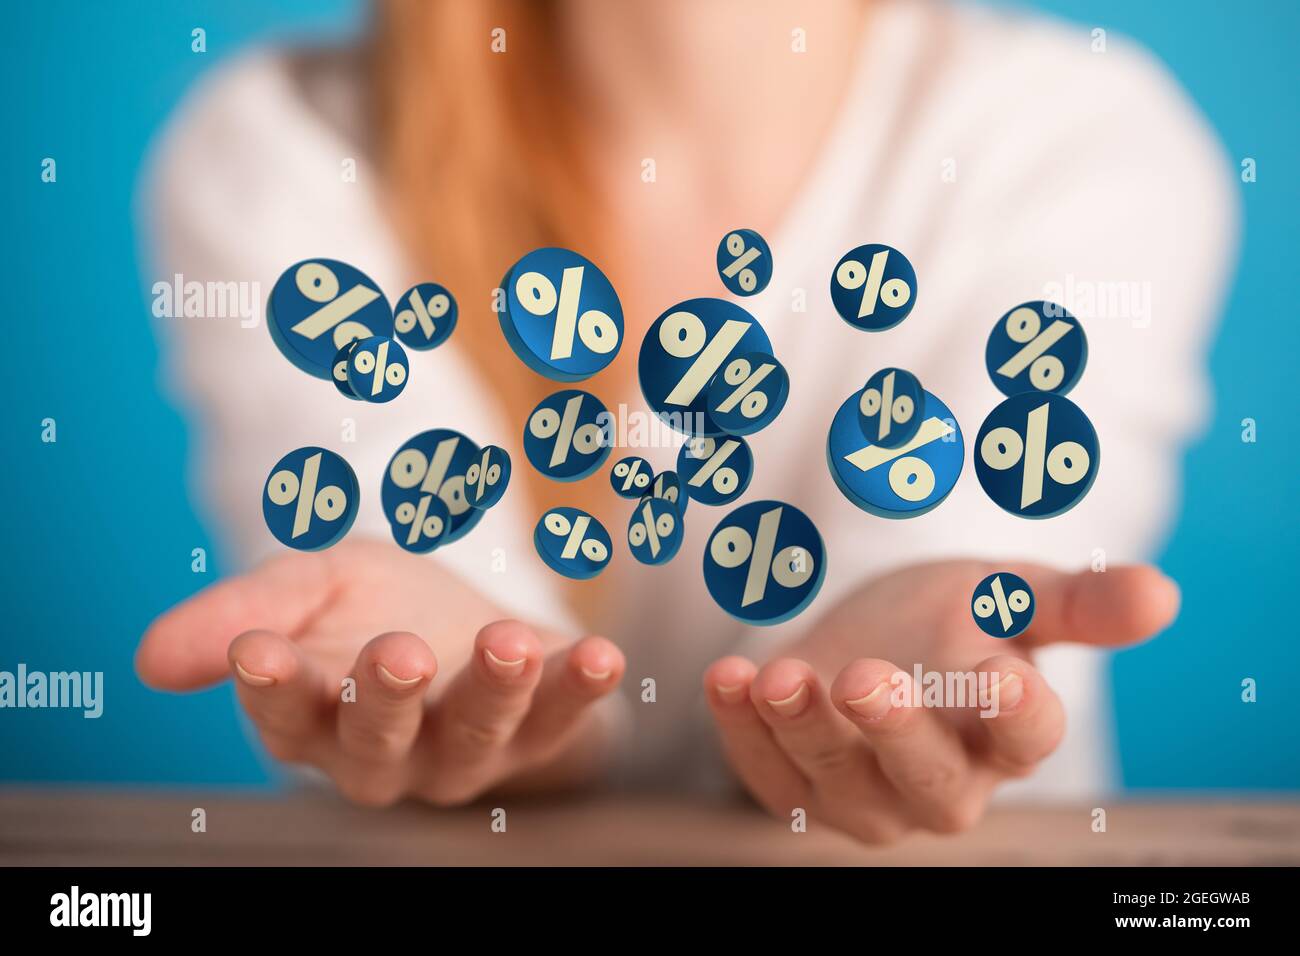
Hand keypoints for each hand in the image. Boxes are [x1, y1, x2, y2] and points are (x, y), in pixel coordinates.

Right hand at [137, 538, 625, 806]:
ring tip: (508, 642)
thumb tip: (148, 658)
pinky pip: (560, 723)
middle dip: (383, 699)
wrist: (472, 629)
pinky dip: (580, 691)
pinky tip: (604, 657)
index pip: (283, 711)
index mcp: (315, 715)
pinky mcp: (536, 736)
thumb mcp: (311, 588)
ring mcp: (464, 752)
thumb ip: (241, 613)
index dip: (271, 686)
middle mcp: (385, 751)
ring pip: (472, 736)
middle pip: (376, 742)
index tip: (258, 650)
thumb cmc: (379, 608)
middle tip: (394, 652)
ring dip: (491, 691)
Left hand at [703, 560, 1178, 842]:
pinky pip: (767, 770)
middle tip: (870, 679)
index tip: (997, 670)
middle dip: (896, 732)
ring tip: (780, 675)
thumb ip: (1077, 601)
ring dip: (805, 729)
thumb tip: (1162, 594)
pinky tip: (728, 678)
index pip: (1026, 737)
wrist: (872, 633)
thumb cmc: (952, 619)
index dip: (1012, 709)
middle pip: (927, 777)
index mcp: (1008, 736)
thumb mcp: (1010, 594)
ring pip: (838, 780)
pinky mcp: (796, 786)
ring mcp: (865, 795)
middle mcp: (943, 782)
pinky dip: (742, 729)